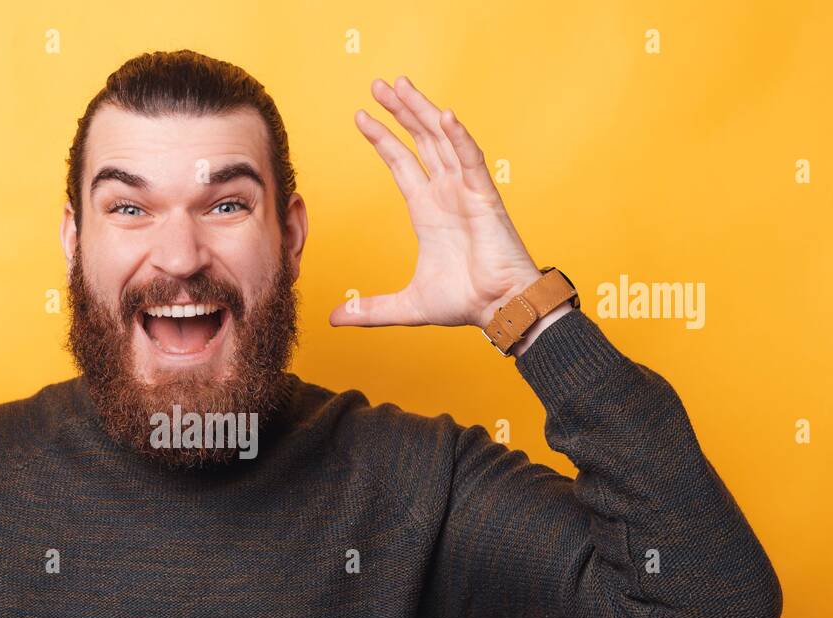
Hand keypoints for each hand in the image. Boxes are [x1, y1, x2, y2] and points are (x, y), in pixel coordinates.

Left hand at [329, 76, 544, 330]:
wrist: (499, 309)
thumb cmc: (464, 303)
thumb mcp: (405, 306)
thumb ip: (368, 309)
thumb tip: (334, 318)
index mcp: (428, 209)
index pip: (402, 163)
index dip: (383, 139)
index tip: (361, 117)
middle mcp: (446, 193)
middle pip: (421, 140)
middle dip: (400, 112)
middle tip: (378, 85)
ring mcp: (466, 192)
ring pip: (442, 141)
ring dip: (423, 112)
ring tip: (402, 86)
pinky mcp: (486, 198)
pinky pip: (471, 161)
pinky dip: (458, 138)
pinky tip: (444, 116)